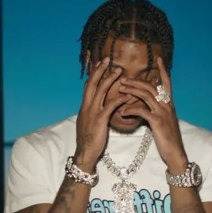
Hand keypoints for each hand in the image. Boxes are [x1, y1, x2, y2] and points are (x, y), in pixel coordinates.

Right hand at [75, 57, 130, 171]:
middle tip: (107, 59)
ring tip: (119, 71)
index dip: (94, 74)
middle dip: (99, 70)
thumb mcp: (89, 124)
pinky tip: (127, 95)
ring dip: (110, 79)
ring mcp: (92, 113)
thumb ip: (93, 114)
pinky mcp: (100, 120)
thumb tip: (96, 108)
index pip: (88, 86)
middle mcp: (86, 107)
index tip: (100, 64)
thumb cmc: (89, 141)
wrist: (85, 153)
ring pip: (100, 91)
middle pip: (92, 84)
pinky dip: (119, 99)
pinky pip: (110, 106)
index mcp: (84, 107)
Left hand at [117, 57, 187, 171]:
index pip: (167, 83)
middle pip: (151, 87)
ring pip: (146, 95)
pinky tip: (122, 111)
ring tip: (120, 89)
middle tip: (123, 79)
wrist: (175, 154)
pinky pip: (142, 110)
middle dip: (136, 81)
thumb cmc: (168, 140)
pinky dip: (131, 109)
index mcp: (169, 105)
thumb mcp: (163, 123)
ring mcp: (163, 113)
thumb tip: (146, 108)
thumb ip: (155, 113)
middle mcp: (167, 106)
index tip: (159, 59)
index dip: (163, 71)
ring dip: (132, 91)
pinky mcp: (157, 122)